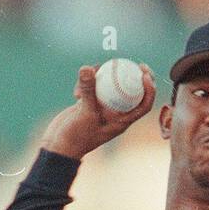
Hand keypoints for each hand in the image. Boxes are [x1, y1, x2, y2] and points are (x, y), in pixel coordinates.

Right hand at [39, 63, 155, 160]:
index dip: (149, 89)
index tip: (144, 73)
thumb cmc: (76, 137)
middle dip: (134, 76)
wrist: (59, 147)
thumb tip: (87, 68)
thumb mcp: (84, 112)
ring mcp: (102, 108)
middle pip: (131, 92)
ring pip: (110, 86)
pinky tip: (75, 93)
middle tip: (133, 62)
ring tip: (92, 76)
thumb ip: (88, 90)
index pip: (144, 105)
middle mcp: (115, 114)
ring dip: (102, 78)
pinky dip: (85, 86)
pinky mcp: (89, 104)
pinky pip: (93, 88)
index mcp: (122, 121)